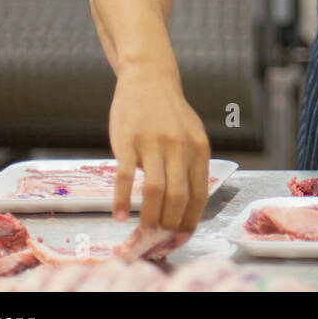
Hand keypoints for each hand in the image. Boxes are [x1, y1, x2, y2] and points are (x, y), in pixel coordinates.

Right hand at [109, 67, 209, 244]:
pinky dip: (122, 200)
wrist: (149, 79)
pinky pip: (125, 177)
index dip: (191, 220)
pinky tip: (118, 215)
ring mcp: (153, 145)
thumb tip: (187, 205)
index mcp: (199, 149)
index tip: (182, 237)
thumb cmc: (170, 113)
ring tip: (144, 231)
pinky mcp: (128, 142)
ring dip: (149, 217)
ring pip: (154, 191)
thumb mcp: (192, 135)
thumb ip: (191, 165)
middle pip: (178, 198)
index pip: (199, 194)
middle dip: (170, 224)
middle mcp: (179, 148)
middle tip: (161, 238)